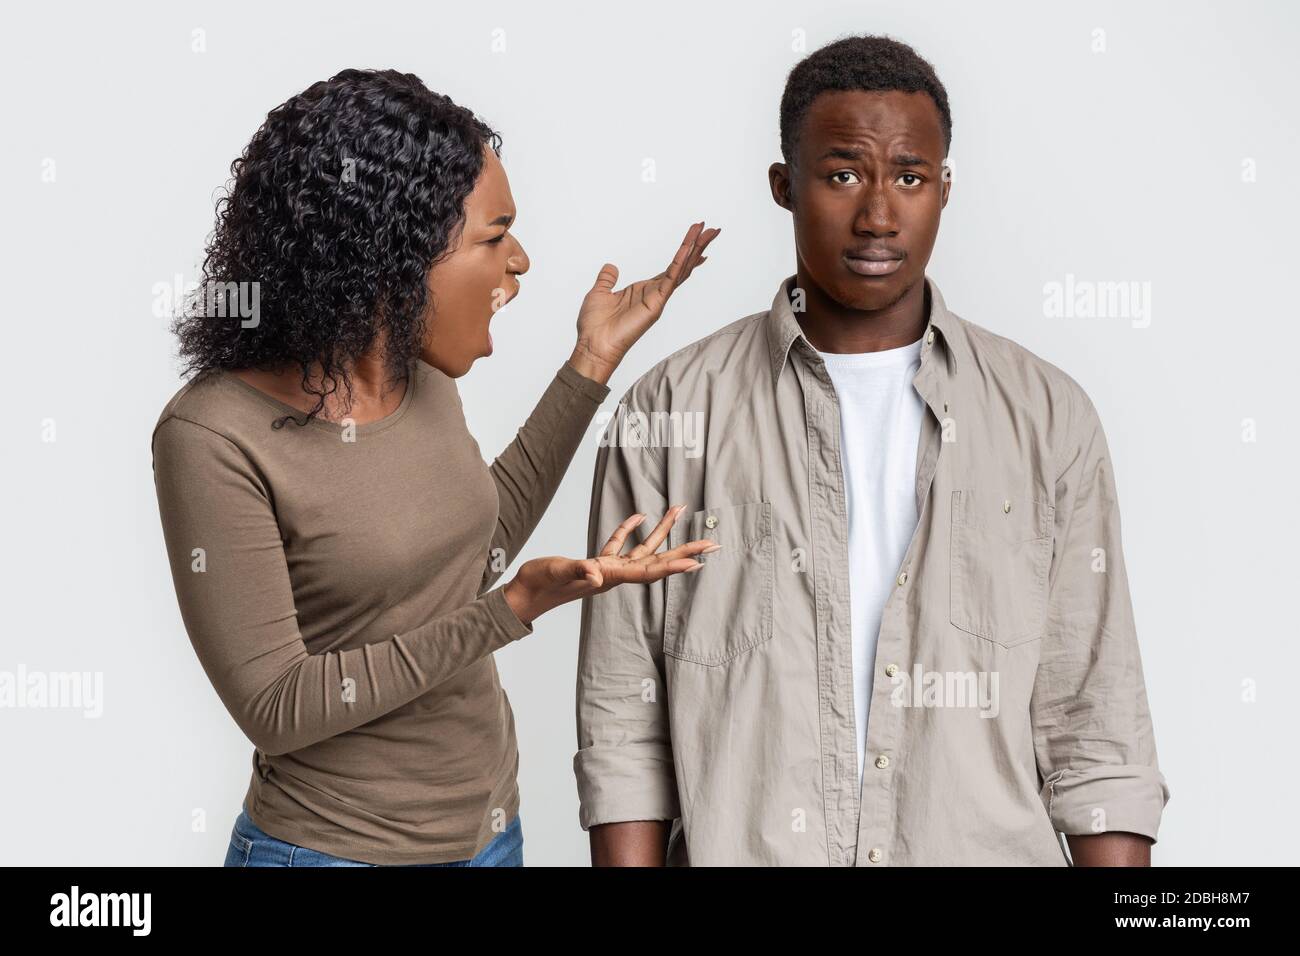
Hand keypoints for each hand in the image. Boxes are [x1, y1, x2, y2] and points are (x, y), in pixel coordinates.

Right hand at [502, 505, 717, 625]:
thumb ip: (579, 571)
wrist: (525, 594)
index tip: (698, 561)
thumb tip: (597, 573)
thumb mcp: (559, 572)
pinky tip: (639, 517)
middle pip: (657, 562)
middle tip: (712, 544)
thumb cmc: (541, 583)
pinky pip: (620, 545)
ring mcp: (607, 569)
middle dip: (685, 552)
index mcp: (610, 577)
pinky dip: (630, 530)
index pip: (648, 571)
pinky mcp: (596, 563)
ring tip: (681, 512)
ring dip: (664, 533)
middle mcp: (614, 575)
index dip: (673, 566)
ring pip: (643, 550)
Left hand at [569, 222, 720, 383]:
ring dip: (695, 250)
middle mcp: (655, 294)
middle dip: (698, 247)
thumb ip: (607, 279)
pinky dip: (680, 262)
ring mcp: (658, 298)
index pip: (670, 268)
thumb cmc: (595, 326)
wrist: (593, 345)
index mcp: (643, 291)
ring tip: (709, 232)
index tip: (696, 238)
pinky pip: (671, 278)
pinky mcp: (656, 303)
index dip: (684, 253)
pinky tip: (688, 248)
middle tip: (712, 230)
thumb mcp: (600, 293)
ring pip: (682, 269)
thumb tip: (611, 267)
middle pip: (682, 266)